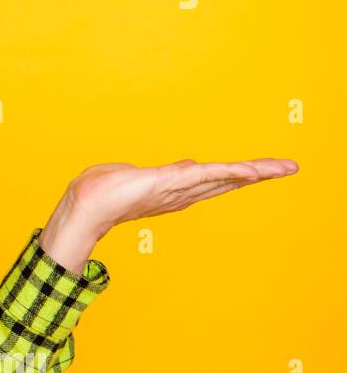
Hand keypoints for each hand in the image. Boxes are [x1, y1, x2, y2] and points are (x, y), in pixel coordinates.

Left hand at [39, 157, 298, 272]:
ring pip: (222, 178)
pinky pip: (207, 175)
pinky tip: (251, 170)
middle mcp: (180, 194)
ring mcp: (178, 190)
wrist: (83, 205)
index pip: (209, 181)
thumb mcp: (133, 176)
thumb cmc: (98, 191)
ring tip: (283, 168)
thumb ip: (159, 174)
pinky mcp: (172, 183)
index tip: (259, 171)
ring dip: (254, 172)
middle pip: (225, 181)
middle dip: (257, 174)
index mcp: (172, 190)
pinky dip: (230, 172)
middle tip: (288, 168)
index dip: (235, 176)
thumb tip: (184, 167)